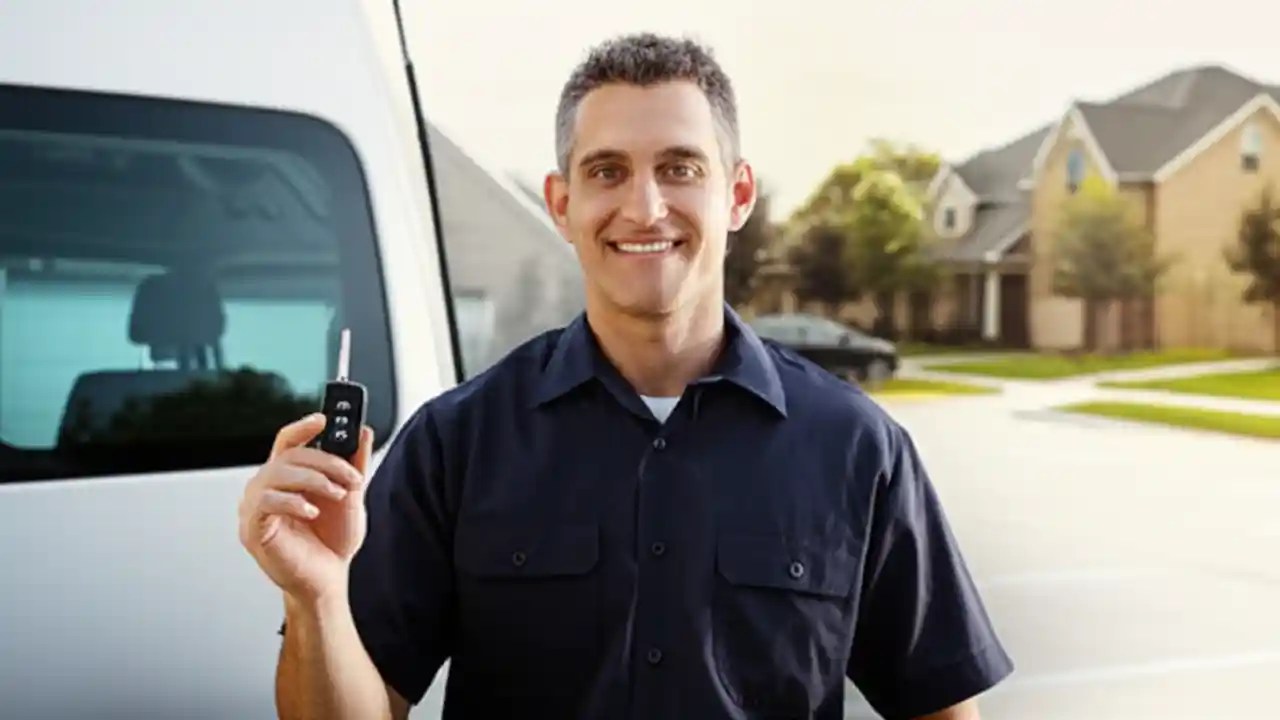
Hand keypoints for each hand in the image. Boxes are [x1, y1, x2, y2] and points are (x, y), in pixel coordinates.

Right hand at [238, 413, 373, 604]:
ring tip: (336, 495)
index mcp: (288, 477)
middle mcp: (268, 487)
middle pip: (289, 455)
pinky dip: (292, 502)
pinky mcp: (253, 528)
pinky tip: (311, 511)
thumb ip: (354, 464)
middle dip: (325, 462)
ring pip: (277, 473)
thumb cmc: (333, 542)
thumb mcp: (351, 496)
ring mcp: (256, 507)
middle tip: (350, 475)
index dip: (303, 426)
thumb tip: (363, 433)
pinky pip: (265, 502)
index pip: (288, 441)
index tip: (323, 418)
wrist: (328, 580)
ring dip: (313, 480)